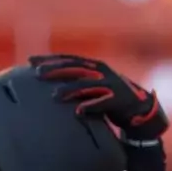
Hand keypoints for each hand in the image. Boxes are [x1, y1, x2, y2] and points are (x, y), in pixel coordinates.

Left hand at [29, 53, 168, 141]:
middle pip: (75, 67)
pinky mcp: (120, 99)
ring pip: (87, 84)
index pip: (69, 59)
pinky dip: (91, 106)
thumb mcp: (93, 86)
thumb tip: (48, 85)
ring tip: (54, 96)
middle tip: (38, 73)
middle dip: (56, 69)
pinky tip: (78, 111)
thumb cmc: (110, 98)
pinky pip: (104, 102)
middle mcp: (102, 72)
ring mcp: (112, 85)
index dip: (50, 59)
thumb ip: (76, 82)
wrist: (141, 110)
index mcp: (94, 66)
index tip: (30, 61)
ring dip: (70, 89)